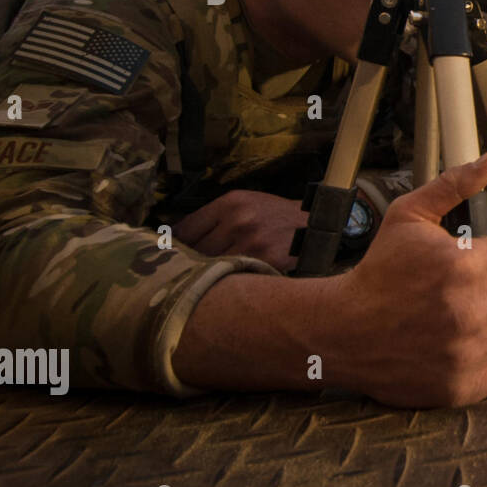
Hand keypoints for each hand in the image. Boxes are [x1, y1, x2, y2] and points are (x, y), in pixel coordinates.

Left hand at [174, 189, 307, 271]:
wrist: (316, 226)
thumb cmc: (276, 216)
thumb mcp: (247, 203)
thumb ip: (215, 217)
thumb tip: (175, 238)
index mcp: (231, 203)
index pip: (185, 229)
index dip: (174, 246)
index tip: (169, 256)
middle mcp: (239, 221)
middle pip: (195, 252)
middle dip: (190, 264)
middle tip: (185, 274)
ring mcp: (253, 243)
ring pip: (213, 267)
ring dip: (208, 275)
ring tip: (206, 281)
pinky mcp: (266, 262)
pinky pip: (235, 276)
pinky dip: (230, 281)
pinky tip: (230, 283)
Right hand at [328, 149, 486, 407]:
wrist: (342, 332)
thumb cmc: (380, 271)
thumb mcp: (409, 217)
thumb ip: (454, 184)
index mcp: (461, 265)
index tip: (485, 257)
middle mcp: (470, 310)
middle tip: (486, 283)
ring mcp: (469, 351)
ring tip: (485, 309)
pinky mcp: (466, 384)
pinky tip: (478, 338)